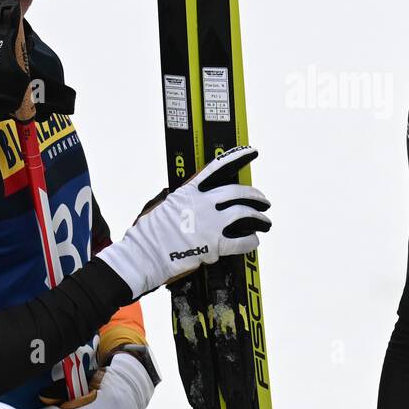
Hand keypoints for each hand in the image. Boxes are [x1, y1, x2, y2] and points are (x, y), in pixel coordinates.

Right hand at [98, 146, 271, 297]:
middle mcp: (202, 203)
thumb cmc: (146, 233)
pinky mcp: (214, 244)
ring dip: (259, 219)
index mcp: (189, 190)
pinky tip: (253, 242)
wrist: (143, 256)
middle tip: (263, 202)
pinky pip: (242, 240)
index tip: (251, 152)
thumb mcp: (161, 204)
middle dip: (255, 196)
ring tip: (265, 223)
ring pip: (245, 214)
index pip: (218, 167)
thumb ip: (179, 198)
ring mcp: (210, 223)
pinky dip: (251, 241)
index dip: (238, 158)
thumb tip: (187, 193)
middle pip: (238, 193)